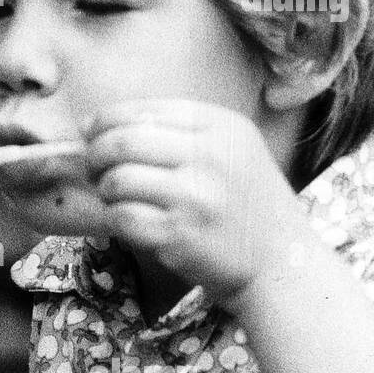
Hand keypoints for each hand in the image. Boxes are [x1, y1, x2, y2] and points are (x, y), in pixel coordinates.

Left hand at [83, 99, 309, 302]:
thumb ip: (172, 130)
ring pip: (117, 179)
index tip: (92, 135)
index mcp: (220, 126)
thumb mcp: (227, 148)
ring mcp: (196, 197)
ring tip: (116, 197)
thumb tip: (93, 123)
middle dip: (95, 154)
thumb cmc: (243, 202)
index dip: (104, 122)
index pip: (140, 111)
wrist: (282, 261)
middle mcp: (211, 156)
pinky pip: (123, 217)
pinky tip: (130, 221)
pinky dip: (116, 218)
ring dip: (106, 189)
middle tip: (94, 169)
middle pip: (122, 142)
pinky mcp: (180, 235)